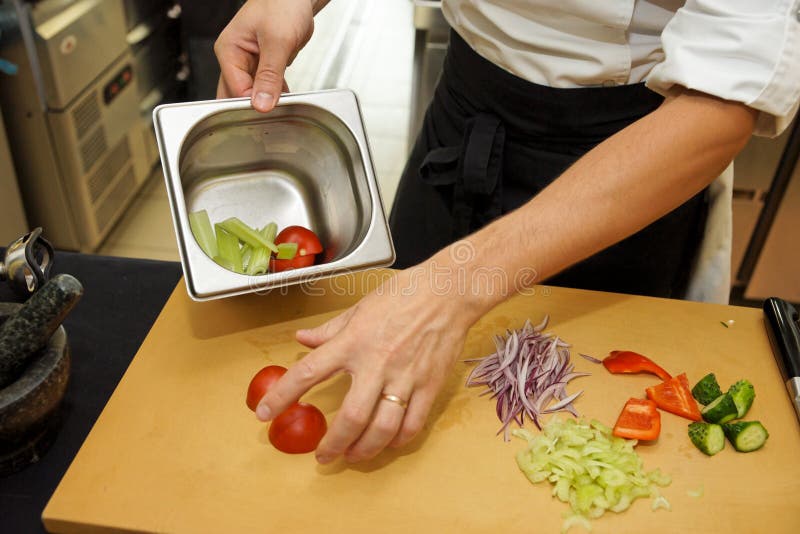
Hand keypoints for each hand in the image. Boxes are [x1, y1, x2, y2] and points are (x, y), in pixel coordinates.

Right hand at [214, 0, 315, 110]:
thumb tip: (261, 103)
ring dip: (266, 102)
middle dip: (254, 107)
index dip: (251, 103)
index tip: (268, 111)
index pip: (234, 89)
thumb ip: (270, 75)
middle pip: (237, 95)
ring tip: (282, 108)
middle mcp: (236, 59)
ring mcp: (250, 63)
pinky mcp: (264, 66)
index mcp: (229, 50)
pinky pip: (266, 88)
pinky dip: (276, 95)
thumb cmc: (282, 5)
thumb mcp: (277, 41)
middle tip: (272, 115)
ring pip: (253, 94)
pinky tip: (286, 100)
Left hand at [254, 269, 479, 462]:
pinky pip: (412, 424)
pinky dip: (398, 440)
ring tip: (353, 456)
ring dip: (364, 450)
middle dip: (333, 444)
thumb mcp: (358, 308)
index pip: (308, 373)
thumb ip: (329, 330)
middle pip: (350, 418)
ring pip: (382, 428)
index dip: (282, 397)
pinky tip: (388, 442)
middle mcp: (376, 363)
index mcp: (353, 342)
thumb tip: (302, 340)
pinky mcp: (429, 386)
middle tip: (322, 456)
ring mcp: (405, 377)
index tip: (265, 414)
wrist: (447, 292)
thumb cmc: (403, 294)